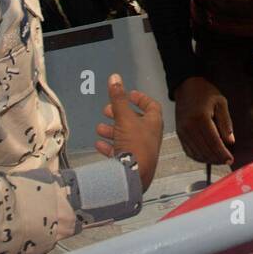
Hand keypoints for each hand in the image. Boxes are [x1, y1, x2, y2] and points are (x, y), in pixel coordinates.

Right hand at [95, 74, 162, 190]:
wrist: (134, 176)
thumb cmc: (134, 143)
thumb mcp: (125, 118)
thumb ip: (118, 98)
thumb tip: (115, 77)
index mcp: (153, 123)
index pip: (152, 106)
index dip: (141, 99)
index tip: (128, 94)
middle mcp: (149, 136)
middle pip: (136, 121)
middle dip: (120, 114)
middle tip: (107, 110)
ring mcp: (141, 150)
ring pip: (126, 136)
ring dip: (113, 130)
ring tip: (100, 127)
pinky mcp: (131, 163)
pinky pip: (120, 152)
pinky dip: (110, 147)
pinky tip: (99, 144)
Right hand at [173, 76, 233, 165]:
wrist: (186, 86)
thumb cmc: (206, 93)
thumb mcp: (221, 103)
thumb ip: (226, 122)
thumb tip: (231, 141)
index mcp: (201, 118)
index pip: (213, 142)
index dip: (222, 153)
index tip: (230, 160)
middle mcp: (189, 127)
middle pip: (204, 150)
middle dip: (216, 158)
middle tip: (226, 161)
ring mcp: (182, 131)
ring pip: (196, 152)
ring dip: (208, 159)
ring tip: (218, 160)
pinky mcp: (179, 133)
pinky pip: (188, 150)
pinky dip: (197, 156)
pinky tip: (206, 157)